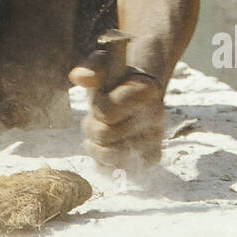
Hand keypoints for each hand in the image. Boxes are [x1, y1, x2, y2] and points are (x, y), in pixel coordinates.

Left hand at [69, 49, 165, 169]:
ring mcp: (156, 139)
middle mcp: (156, 116)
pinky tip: (110, 146)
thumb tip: (80, 78)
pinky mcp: (153, 157)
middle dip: (92, 127)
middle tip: (98, 118)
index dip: (95, 106)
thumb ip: (90, 68)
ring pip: (111, 158)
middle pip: (104, 136)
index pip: (106, 112)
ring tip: (101, 132)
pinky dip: (107, 162)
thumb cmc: (114, 78)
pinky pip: (120, 171)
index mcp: (146, 91)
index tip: (103, 97)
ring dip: (97, 147)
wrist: (136, 92)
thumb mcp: (102, 65)